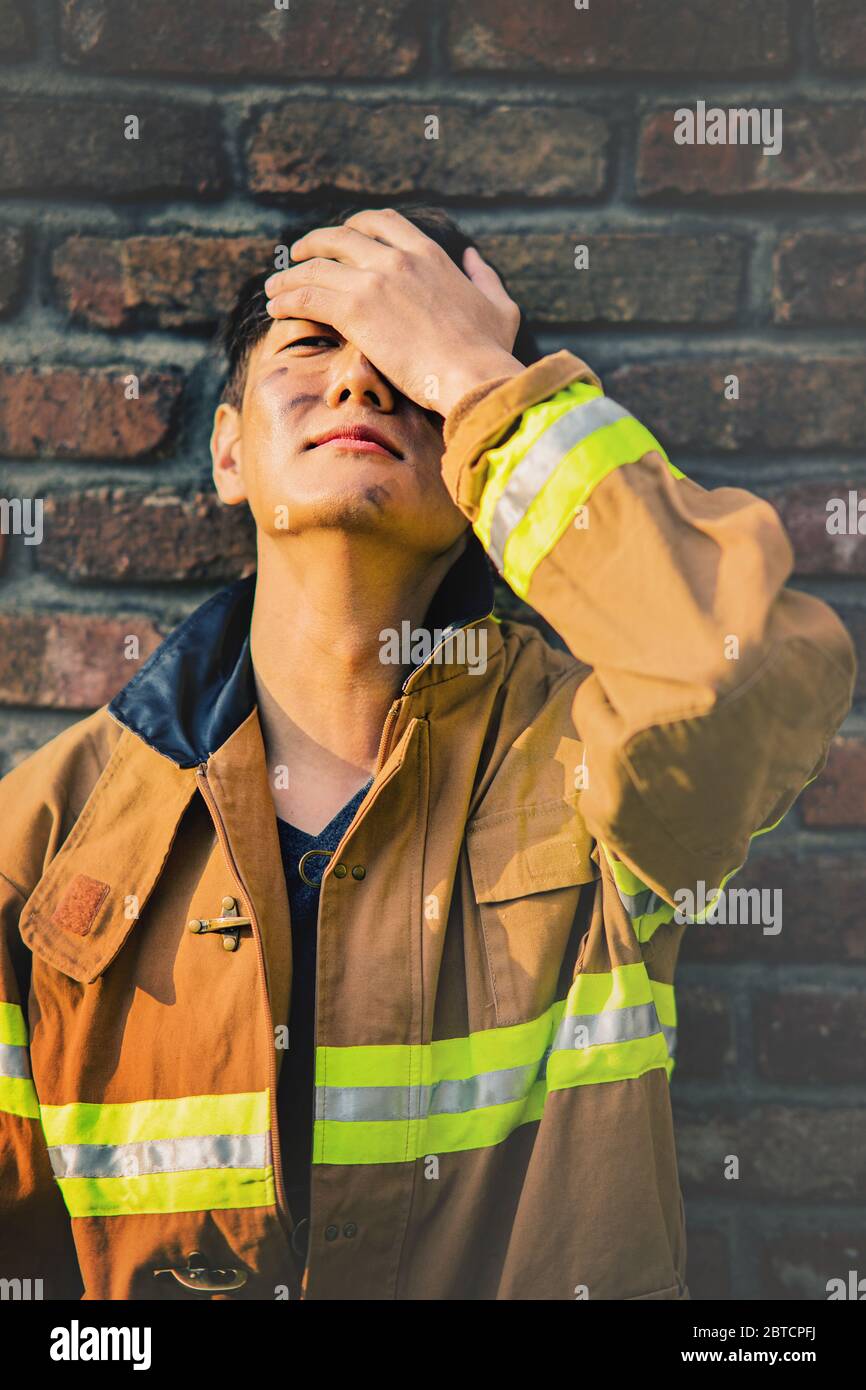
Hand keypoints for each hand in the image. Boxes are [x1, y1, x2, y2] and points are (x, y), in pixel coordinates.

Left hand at [263, 208, 524, 417]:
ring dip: (291, 276)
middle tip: (298, 256)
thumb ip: (484, 276)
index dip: (355, 226)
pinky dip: (288, 299)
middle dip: (314, 244)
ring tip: (275, 288)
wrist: (474, 376)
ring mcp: (374, 281)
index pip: (382, 222)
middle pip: (340, 237)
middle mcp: (397, 258)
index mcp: (428, 253)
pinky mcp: (355, 311)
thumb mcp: (499, 306)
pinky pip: (308, 296)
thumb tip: (472, 256)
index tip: (340, 238)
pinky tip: (275, 308)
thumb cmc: (489, 352)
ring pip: (317, 266)